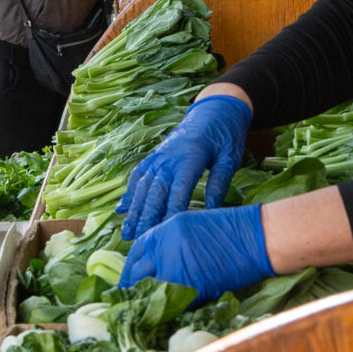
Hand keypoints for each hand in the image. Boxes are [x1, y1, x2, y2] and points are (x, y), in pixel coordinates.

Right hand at [116, 93, 252, 240]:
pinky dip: (129, 192)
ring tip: (127, 232)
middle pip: (155, 191)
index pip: (178, 190)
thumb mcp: (230, 157)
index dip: (171, 212)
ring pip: (142, 186)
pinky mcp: (154, 155)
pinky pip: (138, 175)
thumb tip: (213, 210)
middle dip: (146, 217)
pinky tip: (122, 209)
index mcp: (191, 157)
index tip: (165, 234)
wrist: (214, 110)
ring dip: (134, 210)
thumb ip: (219, 182)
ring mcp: (159, 156)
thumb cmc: (225, 135)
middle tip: (139, 241)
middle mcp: (169, 157)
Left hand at [117, 205, 274, 303]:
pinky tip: (168, 313)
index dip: (129, 267)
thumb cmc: (230, 229)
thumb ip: (168, 241)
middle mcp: (166, 249)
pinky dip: (170, 309)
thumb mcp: (190, 226)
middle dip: (132, 287)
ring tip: (145, 309)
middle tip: (130, 299)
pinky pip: (173, 303)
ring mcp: (178, 270)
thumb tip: (154, 263)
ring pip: (151, 291)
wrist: (256, 238)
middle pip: (137, 273)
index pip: (136, 251)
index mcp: (165, 231)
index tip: (127, 279)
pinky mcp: (193, 289)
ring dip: (148, 301)